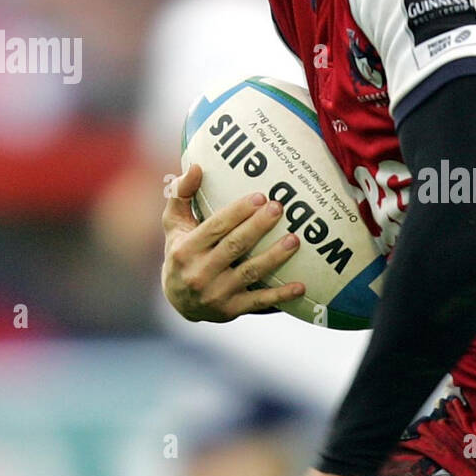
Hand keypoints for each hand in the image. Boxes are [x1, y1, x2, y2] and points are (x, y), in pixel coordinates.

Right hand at [161, 163, 305, 321]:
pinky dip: (280, 295)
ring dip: (274, 257)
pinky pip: (259, 301)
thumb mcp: (174, 225)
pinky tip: (301, 286)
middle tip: (280, 208)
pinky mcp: (231, 310)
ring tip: (294, 240)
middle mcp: (200, 273)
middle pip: (235, 246)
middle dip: (258, 227)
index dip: (238, 212)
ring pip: (250, 272)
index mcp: (186, 249)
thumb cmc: (180, 253)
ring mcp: (216, 293)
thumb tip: (194, 165)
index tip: (260, 196)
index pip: (215, 227)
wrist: (178, 302)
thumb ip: (181, 194)